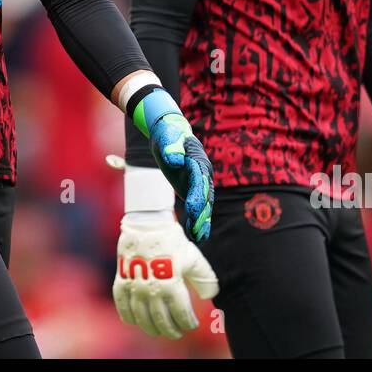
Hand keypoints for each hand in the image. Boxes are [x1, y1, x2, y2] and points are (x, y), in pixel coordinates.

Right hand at [113, 212, 219, 339]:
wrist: (147, 224)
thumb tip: (210, 296)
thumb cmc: (173, 242)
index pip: (181, 313)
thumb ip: (204, 278)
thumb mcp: (194, 258)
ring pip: (142, 317)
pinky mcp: (121, 281)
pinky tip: (134, 322)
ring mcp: (135, 286)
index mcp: (172, 284)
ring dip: (151, 328)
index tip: (191, 325)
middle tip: (176, 333)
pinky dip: (127, 316)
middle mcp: (152, 289)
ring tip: (157, 331)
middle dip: (171, 330)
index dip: (187, 323)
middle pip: (161, 320)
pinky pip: (122, 305)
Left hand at [131, 89, 212, 241]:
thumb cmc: (167, 134)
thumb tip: (175, 160)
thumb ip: (172, 149)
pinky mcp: (194, 189)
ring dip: (202, 222)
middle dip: (201, 214)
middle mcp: (203, 174)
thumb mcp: (167, 138)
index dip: (196, 196)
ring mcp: (200, 183)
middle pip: (204, 196)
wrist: (169, 133)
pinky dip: (199, 221)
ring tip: (200, 238)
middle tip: (197, 231)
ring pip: (204, 205)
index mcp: (198, 161)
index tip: (192, 210)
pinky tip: (199, 236)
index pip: (199, 181)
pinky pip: (198, 207)